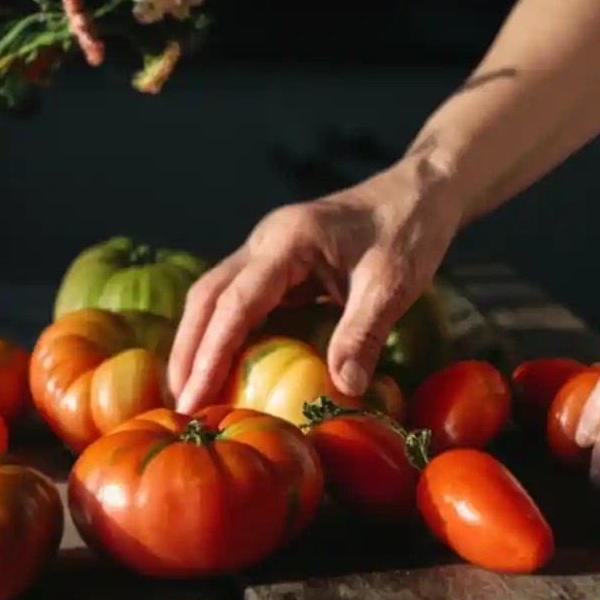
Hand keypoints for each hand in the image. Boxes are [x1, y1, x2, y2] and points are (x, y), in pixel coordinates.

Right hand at [168, 156, 460, 413]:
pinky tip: (224, 370)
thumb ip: (363, 333)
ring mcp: (269, 252)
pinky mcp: (280, 265)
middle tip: (180, 406)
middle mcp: (266, 242)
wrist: (420, 192)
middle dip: (188, 351)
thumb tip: (343, 389)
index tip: (194, 397)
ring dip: (198, 343)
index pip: (236, 303)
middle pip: (207, 298)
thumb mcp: (393, 283)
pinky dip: (224, 335)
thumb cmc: (409, 230)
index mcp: (288, 241)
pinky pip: (240, 302)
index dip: (211, 353)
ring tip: (190, 395)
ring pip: (216, 298)